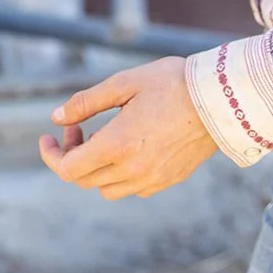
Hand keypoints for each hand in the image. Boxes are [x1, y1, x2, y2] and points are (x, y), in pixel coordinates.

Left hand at [37, 56, 218, 199]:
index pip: (68, 169)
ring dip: (95, 168)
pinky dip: (120, 174)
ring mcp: (153, 179)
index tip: (49, 136)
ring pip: (107, 188)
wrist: (223, 99)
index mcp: (116, 146)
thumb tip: (56, 118)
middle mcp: (133, 170)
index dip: (51, 155)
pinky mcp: (170, 180)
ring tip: (104, 136)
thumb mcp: (122, 84)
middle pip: (84, 180)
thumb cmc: (171, 84)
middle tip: (80, 126)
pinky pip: (134, 188)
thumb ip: (85, 103)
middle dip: (72, 155)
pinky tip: (128, 148)